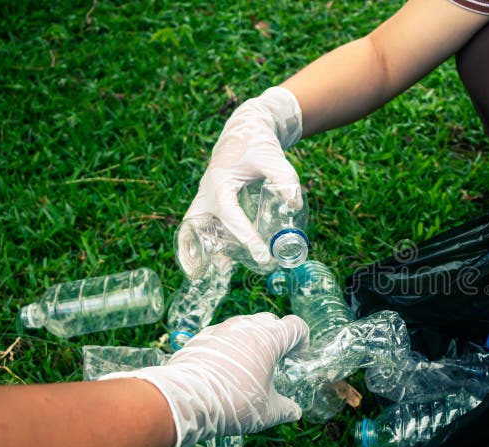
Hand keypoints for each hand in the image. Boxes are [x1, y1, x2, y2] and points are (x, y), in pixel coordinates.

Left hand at [101, 313, 307, 446]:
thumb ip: (286, 409)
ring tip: (249, 364)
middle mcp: (246, 327)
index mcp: (269, 339)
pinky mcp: (201, 337)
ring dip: (252, 340)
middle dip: (278, 338)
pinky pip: (222, 336)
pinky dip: (229, 346)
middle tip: (275, 360)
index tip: (298, 357)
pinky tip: (224, 368)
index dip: (302, 340)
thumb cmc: (233, 403)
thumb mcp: (267, 412)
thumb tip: (295, 412)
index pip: (296, 326)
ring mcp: (222, 329)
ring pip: (245, 326)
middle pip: (271, 321)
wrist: (185, 400)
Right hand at [184, 86, 302, 264]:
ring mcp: (206, 197)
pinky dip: (204, 243)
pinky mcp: (212, 202)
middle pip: (194, 225)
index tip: (261, 254)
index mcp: (219, 182)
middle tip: (209, 273)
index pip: (229, 215)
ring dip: (199, 250)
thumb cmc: (258, 143)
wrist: (246, 129)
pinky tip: (218, 261)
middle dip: (196, 249)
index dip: (244, 236)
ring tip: (213, 274)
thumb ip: (285, 178)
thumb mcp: (274, 158)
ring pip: (194, 228)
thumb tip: (294, 204)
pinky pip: (202, 226)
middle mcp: (207, 192)